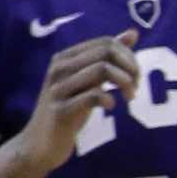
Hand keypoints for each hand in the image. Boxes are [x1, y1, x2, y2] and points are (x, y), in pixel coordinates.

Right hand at [17, 31, 139, 172]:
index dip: (129, 56)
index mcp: (65, 58)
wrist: (40, 144)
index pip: (106, 42)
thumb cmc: (69, 110)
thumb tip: (133, 33)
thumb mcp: (89, 81)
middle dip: (131, 68)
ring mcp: (58, 88)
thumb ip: (108, 58)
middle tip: (135, 87)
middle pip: (107, 52)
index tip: (135, 76)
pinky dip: (109, 100)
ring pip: (103, 70)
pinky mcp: (61, 110)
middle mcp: (59, 68)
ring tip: (130, 98)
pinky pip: (93, 96)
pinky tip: (111, 107)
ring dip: (126, 83)